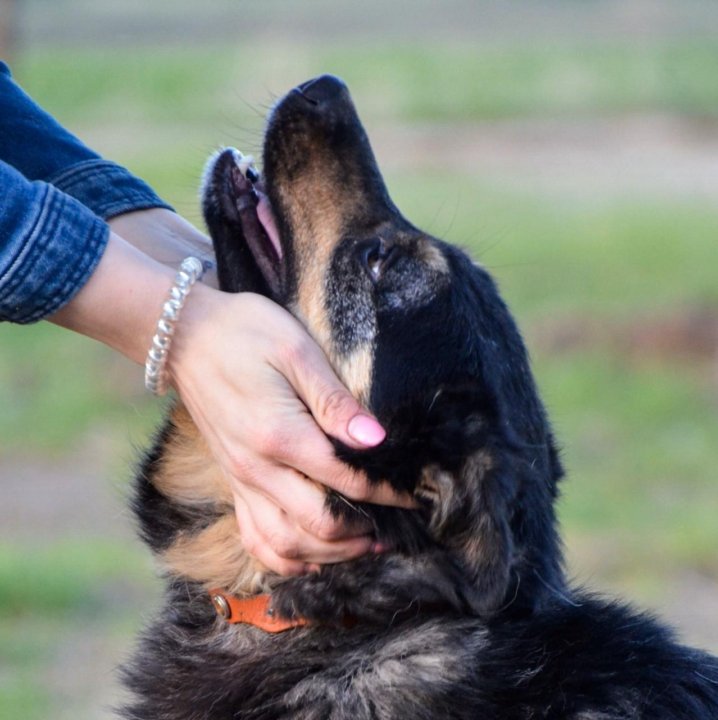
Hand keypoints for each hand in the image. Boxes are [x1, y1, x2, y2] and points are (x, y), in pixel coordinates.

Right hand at [168, 288, 411, 575]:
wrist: (186, 335)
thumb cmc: (246, 333)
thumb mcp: (297, 353)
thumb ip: (335, 402)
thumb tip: (377, 441)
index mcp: (279, 435)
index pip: (345, 481)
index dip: (386, 494)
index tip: (414, 496)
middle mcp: (256, 469)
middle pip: (318, 525)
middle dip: (363, 531)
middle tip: (396, 525)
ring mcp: (240, 480)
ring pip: (286, 544)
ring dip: (329, 553)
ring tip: (363, 544)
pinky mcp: (232, 481)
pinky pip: (254, 539)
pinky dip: (286, 557)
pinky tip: (311, 555)